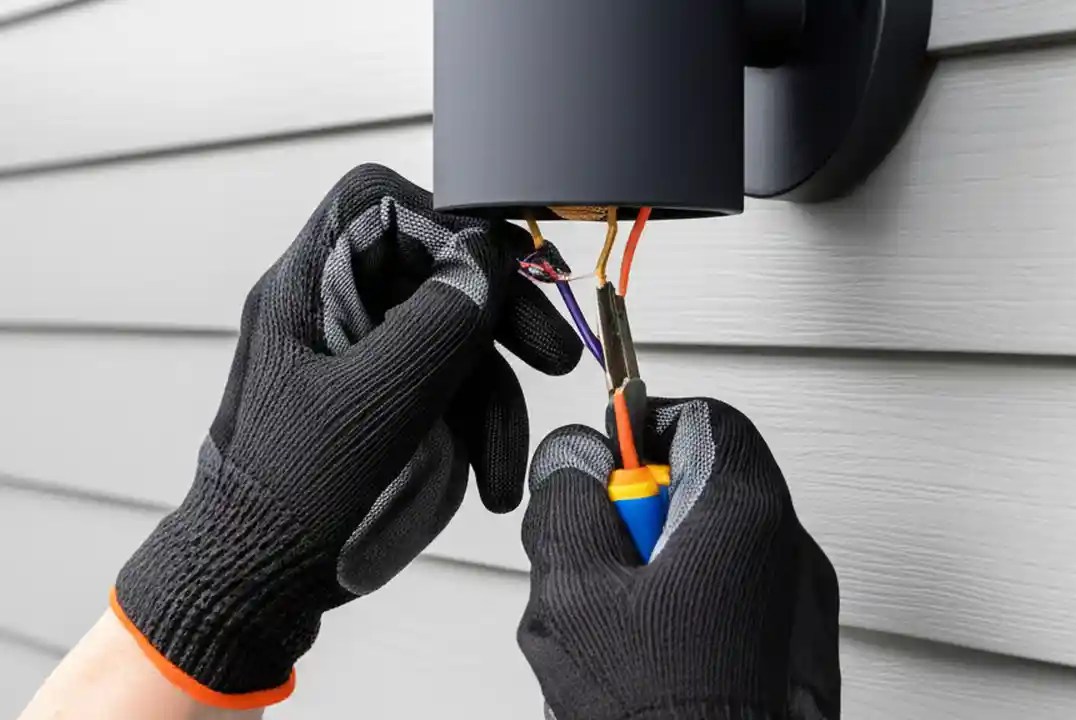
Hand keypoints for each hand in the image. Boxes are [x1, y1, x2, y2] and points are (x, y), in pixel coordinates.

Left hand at [111, 164, 581, 707]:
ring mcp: (367, 359)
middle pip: (437, 272)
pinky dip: (483, 431)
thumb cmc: (287, 499)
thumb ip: (435, 327)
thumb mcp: (373, 408)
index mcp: (308, 291)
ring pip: (459, 339)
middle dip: (502, 316)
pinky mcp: (392, 404)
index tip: (505, 261)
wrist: (262, 582)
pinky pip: (456, 391)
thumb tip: (486, 262)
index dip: (446, 220)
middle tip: (552, 354)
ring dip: (498, 398)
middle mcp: (338, 313)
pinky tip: (491, 479)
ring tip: (504, 468)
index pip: (376, 207)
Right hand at [518, 398, 841, 719]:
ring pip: (720, 540)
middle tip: (601, 556)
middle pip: (710, 480)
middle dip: (643, 506)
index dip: (644, 428)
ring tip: (625, 617)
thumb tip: (573, 462)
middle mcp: (790, 551)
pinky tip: (657, 651)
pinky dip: (695, 600)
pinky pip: (740, 592)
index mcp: (745, 516)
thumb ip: (567, 504)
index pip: (704, 419)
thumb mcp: (574, 592)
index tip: (605, 461)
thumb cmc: (656, 714)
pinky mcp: (799, 650)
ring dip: (665, 557)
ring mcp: (802, 604)